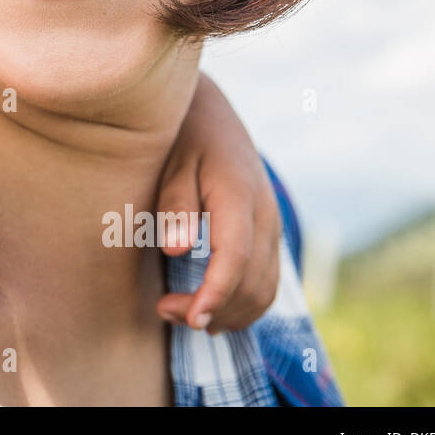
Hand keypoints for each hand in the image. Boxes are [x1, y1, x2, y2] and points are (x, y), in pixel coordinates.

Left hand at [155, 74, 280, 333]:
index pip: (236, 256)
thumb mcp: (171, 161)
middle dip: (213, 309)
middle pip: (253, 282)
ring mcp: (272, 226)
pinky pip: (266, 282)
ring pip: (265, 289)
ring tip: (183, 316)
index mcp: (238, 194)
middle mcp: (264, 214)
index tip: (190, 319)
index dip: (216, 293)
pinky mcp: (269, 234)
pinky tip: (209, 309)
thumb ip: (174, 203)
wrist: (213, 115)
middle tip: (163, 310)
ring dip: (229, 314)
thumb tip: (175, 249)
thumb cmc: (184, 137)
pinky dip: (242, 304)